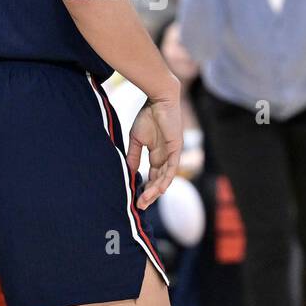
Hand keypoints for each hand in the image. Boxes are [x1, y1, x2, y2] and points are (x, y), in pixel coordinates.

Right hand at [127, 91, 182, 208]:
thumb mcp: (136, 139)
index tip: (136, 199)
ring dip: (156, 190)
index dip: (145, 188)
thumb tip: (128, 172)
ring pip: (166, 178)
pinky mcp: (176, 149)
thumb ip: (134, 156)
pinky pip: (172, 168)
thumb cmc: (148, 116)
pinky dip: (166, 179)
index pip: (152, 176)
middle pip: (159, 181)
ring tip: (145, 200)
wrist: (159, 100)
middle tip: (140, 206)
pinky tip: (159, 189)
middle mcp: (166, 157)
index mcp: (157, 155)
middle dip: (150, 194)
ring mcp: (172, 154)